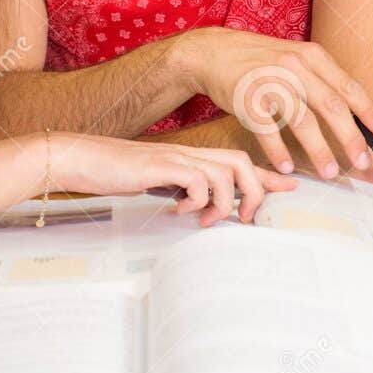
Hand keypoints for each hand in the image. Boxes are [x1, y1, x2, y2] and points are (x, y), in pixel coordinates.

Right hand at [41, 132, 296, 225]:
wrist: (82, 159)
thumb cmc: (118, 172)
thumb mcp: (159, 182)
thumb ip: (183, 189)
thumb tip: (203, 208)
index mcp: (192, 156)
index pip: (239, 162)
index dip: (267, 175)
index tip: (290, 187)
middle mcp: (189, 153)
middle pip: (241, 162)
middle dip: (256, 190)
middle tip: (246, 218)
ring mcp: (176, 157)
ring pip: (225, 172)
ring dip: (225, 201)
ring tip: (208, 220)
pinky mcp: (160, 166)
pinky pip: (196, 180)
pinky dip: (195, 200)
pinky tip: (178, 210)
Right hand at [174, 28, 372, 179]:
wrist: (213, 52)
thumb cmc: (261, 61)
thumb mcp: (296, 59)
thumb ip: (322, 80)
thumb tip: (355, 115)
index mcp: (312, 56)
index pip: (348, 86)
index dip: (369, 110)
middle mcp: (294, 65)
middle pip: (331, 105)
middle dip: (351, 137)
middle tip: (363, 162)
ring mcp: (270, 81)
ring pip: (302, 120)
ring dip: (319, 150)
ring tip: (330, 171)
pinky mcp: (247, 98)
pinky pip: (268, 130)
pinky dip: (279, 151)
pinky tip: (288, 167)